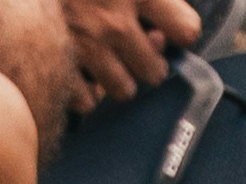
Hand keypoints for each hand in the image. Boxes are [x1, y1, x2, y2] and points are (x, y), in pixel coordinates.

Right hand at [62, 0, 201, 111]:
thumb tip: (174, 19)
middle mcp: (115, 21)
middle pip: (156, 71)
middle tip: (136, 48)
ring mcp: (87, 48)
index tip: (173, 28)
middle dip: (148, 61)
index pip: (186, 31)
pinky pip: (87, 101)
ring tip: (105, 58)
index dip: (181, 31)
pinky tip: (80, 69)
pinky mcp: (59, 66)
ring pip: (124, 91)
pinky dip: (84, 89)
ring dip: (118, 79)